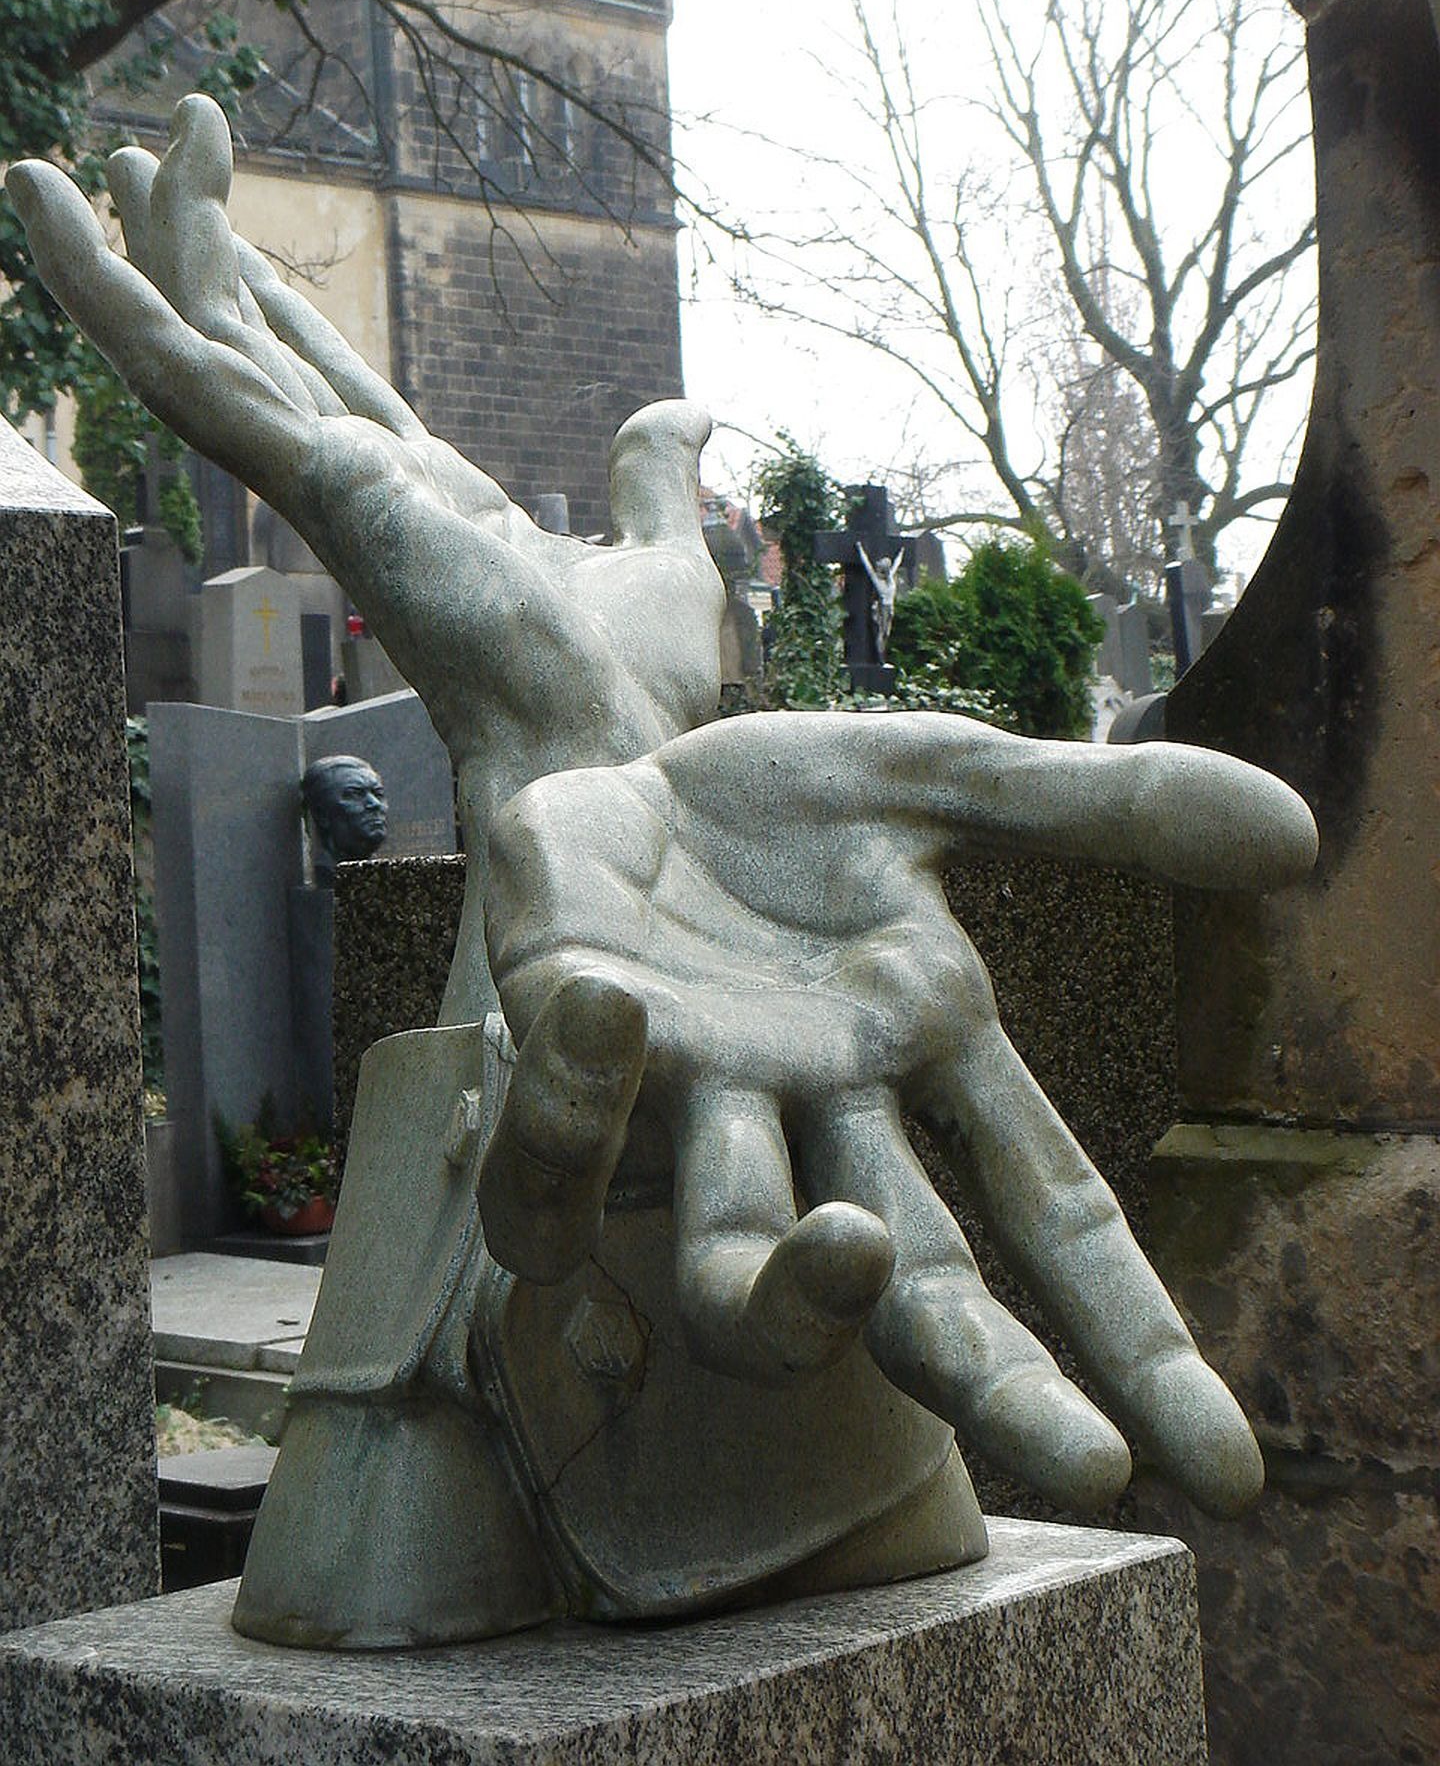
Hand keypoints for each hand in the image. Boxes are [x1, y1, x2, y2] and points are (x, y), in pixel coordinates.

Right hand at [6, 97, 722, 770]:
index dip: (280, 313)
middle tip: (139, 147)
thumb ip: (652, 477)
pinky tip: (44, 205)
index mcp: (424, 503)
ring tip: (52, 159)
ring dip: (129, 250)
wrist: (614, 752)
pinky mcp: (311, 481)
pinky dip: (110, 290)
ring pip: (194, 350)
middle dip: (193, 253)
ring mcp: (323, 486)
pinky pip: (184, 371)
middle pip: (250, 350)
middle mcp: (357, 492)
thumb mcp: (661, 555)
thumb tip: (693, 418)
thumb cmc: (630, 692)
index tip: (239, 242)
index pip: (329, 387)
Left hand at [478, 711, 1317, 1516]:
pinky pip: (550, 1170)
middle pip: (914, 1298)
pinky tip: (614, 1007)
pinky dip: (572, 1112)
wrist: (610, 764)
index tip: (1231, 1478)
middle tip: (1083, 1463)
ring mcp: (688, 1116)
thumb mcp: (938, 779)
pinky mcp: (560, 1083)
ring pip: (726, 1279)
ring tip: (852, 1243)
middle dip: (991, 1381)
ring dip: (783, 1288)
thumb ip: (1098, 808)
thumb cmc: (780, 807)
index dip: (1137, 1343)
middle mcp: (816, 1122)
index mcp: (923, 1061)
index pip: (1052, 1217)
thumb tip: (1304, 833)